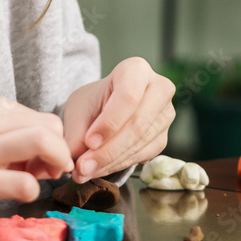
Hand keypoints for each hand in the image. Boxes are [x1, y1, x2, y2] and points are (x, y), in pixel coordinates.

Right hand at [0, 92, 73, 232]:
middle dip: (59, 151)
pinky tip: (18, 194)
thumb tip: (50, 153)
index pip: (40, 116)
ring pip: (42, 142)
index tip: (42, 160)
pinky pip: (23, 183)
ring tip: (41, 178)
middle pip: (48, 127)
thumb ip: (7, 135)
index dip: (52, 140)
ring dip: (54, 164)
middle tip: (48, 171)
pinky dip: (31, 190)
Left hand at [62, 57, 175, 183]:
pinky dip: (118, 165)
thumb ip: (76, 133)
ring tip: (84, 171)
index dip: (109, 123)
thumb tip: (75, 162)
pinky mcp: (163, 137)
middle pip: (138, 124)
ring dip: (110, 162)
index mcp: (136, 69)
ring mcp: (165, 114)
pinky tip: (99, 169)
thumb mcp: (79, 109)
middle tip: (82, 167)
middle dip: (108, 151)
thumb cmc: (94, 101)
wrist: (106, 107)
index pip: (128, 97)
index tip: (88, 142)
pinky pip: (142, 156)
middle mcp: (159, 88)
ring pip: (141, 143)